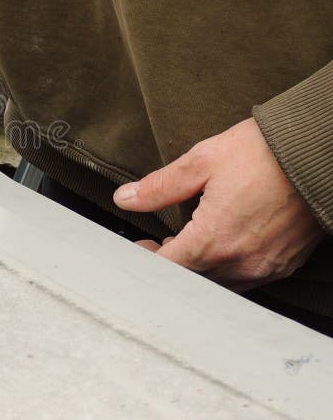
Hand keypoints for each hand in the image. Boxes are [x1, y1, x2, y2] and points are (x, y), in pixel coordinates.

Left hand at [113, 118, 324, 291]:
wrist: (321, 153)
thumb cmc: (264, 153)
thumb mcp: (201, 162)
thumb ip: (159, 187)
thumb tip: (125, 199)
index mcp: (214, 240)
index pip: (165, 268)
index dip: (145, 258)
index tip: (140, 244)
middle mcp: (240, 263)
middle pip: (190, 281)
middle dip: (168, 265)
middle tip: (157, 244)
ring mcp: (265, 268)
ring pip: (217, 285)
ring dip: (196, 271)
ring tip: (185, 245)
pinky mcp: (283, 264)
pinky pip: (245, 281)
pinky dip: (223, 271)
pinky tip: (218, 248)